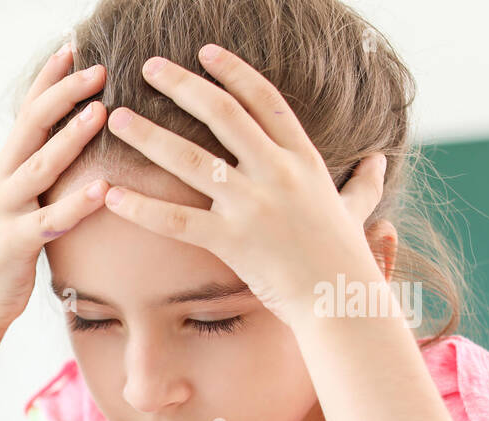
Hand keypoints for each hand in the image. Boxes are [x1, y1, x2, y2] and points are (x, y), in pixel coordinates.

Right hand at [0, 43, 110, 335]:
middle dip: (64, 94)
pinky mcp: (15, 244)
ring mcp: (5, 211)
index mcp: (4, 168)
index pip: (27, 113)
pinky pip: (50, 220)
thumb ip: (38, 176)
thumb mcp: (19, 205)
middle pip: (31, 126)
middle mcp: (1, 181)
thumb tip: (70, 148)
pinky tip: (101, 189)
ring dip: (71, 137)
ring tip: (101, 113)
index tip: (73, 48)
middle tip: (98, 69)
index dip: (49, 80)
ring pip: (41, 166)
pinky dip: (76, 204)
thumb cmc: (4, 255)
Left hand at [99, 44, 388, 327]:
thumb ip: (363, 183)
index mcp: (302, 159)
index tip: (205, 52)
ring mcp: (252, 206)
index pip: (264, 100)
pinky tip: (110, 193)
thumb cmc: (344, 258)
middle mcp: (276, 173)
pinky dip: (140, 207)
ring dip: (148, 135)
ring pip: (190, 159)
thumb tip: (378, 162)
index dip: (233, 72)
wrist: (340, 300)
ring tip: (115, 118)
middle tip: (149, 67)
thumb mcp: (358, 210)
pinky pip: (175, 220)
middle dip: (182, 86)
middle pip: (222, 115)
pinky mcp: (231, 241)